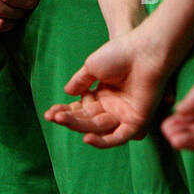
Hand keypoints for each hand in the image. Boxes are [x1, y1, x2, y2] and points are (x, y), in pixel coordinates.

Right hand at [45, 25, 169, 146]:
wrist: (144, 52)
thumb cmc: (121, 54)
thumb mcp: (92, 67)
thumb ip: (80, 82)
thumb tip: (67, 93)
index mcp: (104, 94)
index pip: (82, 109)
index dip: (65, 112)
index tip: (49, 113)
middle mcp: (114, 106)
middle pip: (87, 120)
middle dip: (68, 118)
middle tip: (52, 117)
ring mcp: (124, 115)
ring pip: (97, 128)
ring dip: (78, 126)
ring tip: (60, 119)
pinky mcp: (136, 122)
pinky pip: (117, 138)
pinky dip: (102, 141)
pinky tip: (86, 138)